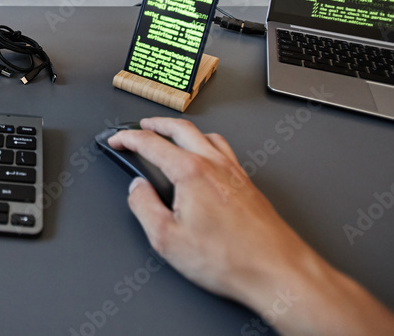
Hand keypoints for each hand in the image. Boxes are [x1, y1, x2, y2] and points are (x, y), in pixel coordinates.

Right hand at [108, 117, 393, 334]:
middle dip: (156, 124)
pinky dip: (207, 142)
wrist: (276, 270)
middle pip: (180, 128)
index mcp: (191, 172)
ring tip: (171, 135)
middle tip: (141, 127)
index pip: (151, 143)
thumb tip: (137, 188)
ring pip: (205, 135)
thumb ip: (143, 207)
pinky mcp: (248, 184)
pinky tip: (207, 156)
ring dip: (183, 130)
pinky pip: (224, 149)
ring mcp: (235, 171)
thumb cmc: (230, 258)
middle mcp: (214, 164)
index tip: (117, 140)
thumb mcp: (167, 239)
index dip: (128, 139)